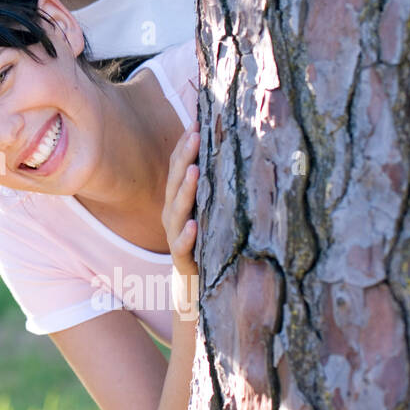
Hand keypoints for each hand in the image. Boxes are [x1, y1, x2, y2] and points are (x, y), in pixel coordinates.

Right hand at [162, 124, 199, 315]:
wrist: (196, 289)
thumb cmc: (207, 244)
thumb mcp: (209, 212)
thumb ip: (214, 188)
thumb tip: (235, 150)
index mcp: (179, 201)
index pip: (180, 168)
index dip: (186, 145)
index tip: (197, 120)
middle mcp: (173, 215)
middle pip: (176, 183)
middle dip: (185, 158)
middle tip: (195, 135)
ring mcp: (176, 237)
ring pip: (177, 210)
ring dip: (186, 191)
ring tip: (195, 171)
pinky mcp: (183, 260)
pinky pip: (182, 247)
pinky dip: (186, 236)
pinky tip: (195, 224)